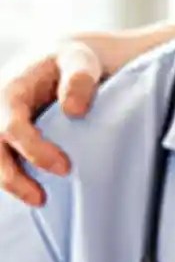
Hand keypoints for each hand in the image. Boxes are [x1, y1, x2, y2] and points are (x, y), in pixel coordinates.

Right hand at [0, 42, 101, 205]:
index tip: (65, 167)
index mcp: (8, 91)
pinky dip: (15, 178)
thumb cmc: (72, 61)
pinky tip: (36, 191)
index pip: (11, 127)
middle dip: (12, 177)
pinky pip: (3, 161)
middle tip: (41, 198)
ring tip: (40, 200)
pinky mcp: (5, 138)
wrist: (62, 61)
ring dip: (11, 183)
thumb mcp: (80, 61)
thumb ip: (79, 80)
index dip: (34, 150)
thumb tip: (74, 111)